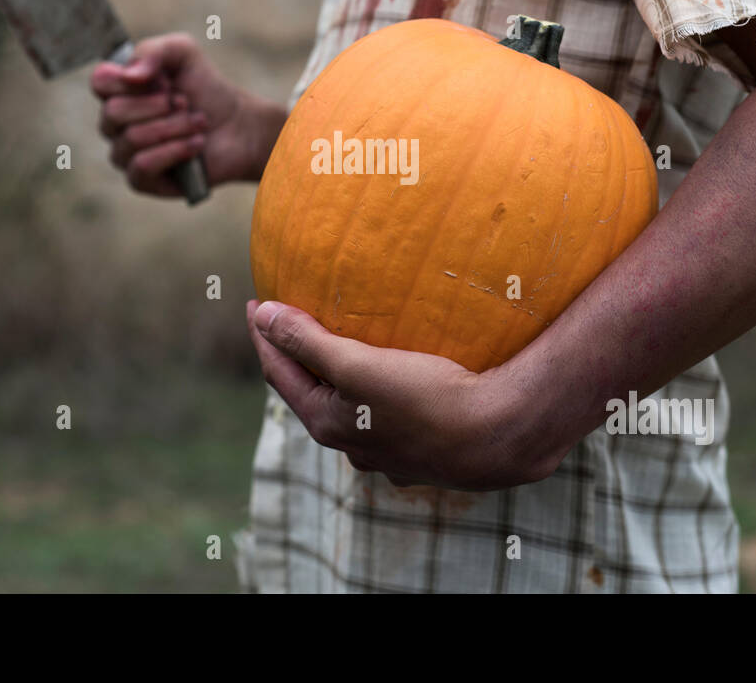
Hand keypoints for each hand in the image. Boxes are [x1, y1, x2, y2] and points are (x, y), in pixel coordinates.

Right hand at [90, 32, 283, 195]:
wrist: (238, 126)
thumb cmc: (206, 90)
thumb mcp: (183, 53)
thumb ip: (152, 51)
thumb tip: (131, 76)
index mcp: (118, 92)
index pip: (99, 82)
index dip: (128, 80)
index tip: (163, 81)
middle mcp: (115, 124)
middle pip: (113, 112)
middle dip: (159, 106)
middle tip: (186, 103)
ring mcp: (125, 153)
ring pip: (132, 139)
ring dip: (175, 127)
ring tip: (199, 123)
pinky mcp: (141, 180)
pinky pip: (142, 166)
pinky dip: (175, 151)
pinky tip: (196, 144)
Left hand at [244, 300, 566, 489]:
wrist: (499, 436)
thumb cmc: (426, 398)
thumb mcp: (356, 365)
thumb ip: (307, 341)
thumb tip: (262, 315)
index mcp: (328, 424)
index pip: (280, 374)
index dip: (265, 336)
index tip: (255, 302)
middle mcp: (353, 446)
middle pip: (311, 392)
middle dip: (297, 357)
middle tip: (287, 320)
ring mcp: (389, 454)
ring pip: (352, 409)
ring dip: (339, 378)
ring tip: (342, 347)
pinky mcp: (423, 451)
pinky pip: (389, 416)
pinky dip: (379, 392)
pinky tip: (396, 379)